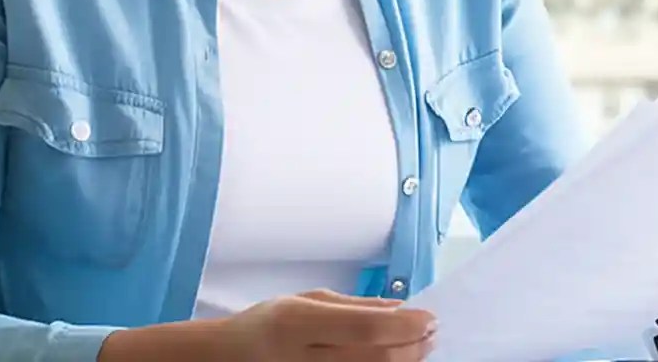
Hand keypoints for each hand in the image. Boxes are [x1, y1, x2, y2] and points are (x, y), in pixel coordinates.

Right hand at [221, 289, 436, 360]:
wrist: (225, 360)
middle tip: (432, 333)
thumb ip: (354, 306)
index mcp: (297, 324)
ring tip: (419, 348)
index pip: (365, 328)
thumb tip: (400, 308)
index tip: (430, 317)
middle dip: (413, 347)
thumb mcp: (305, 301)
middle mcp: (301, 358)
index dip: (405, 326)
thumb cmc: (267, 325)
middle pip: (375, 359)